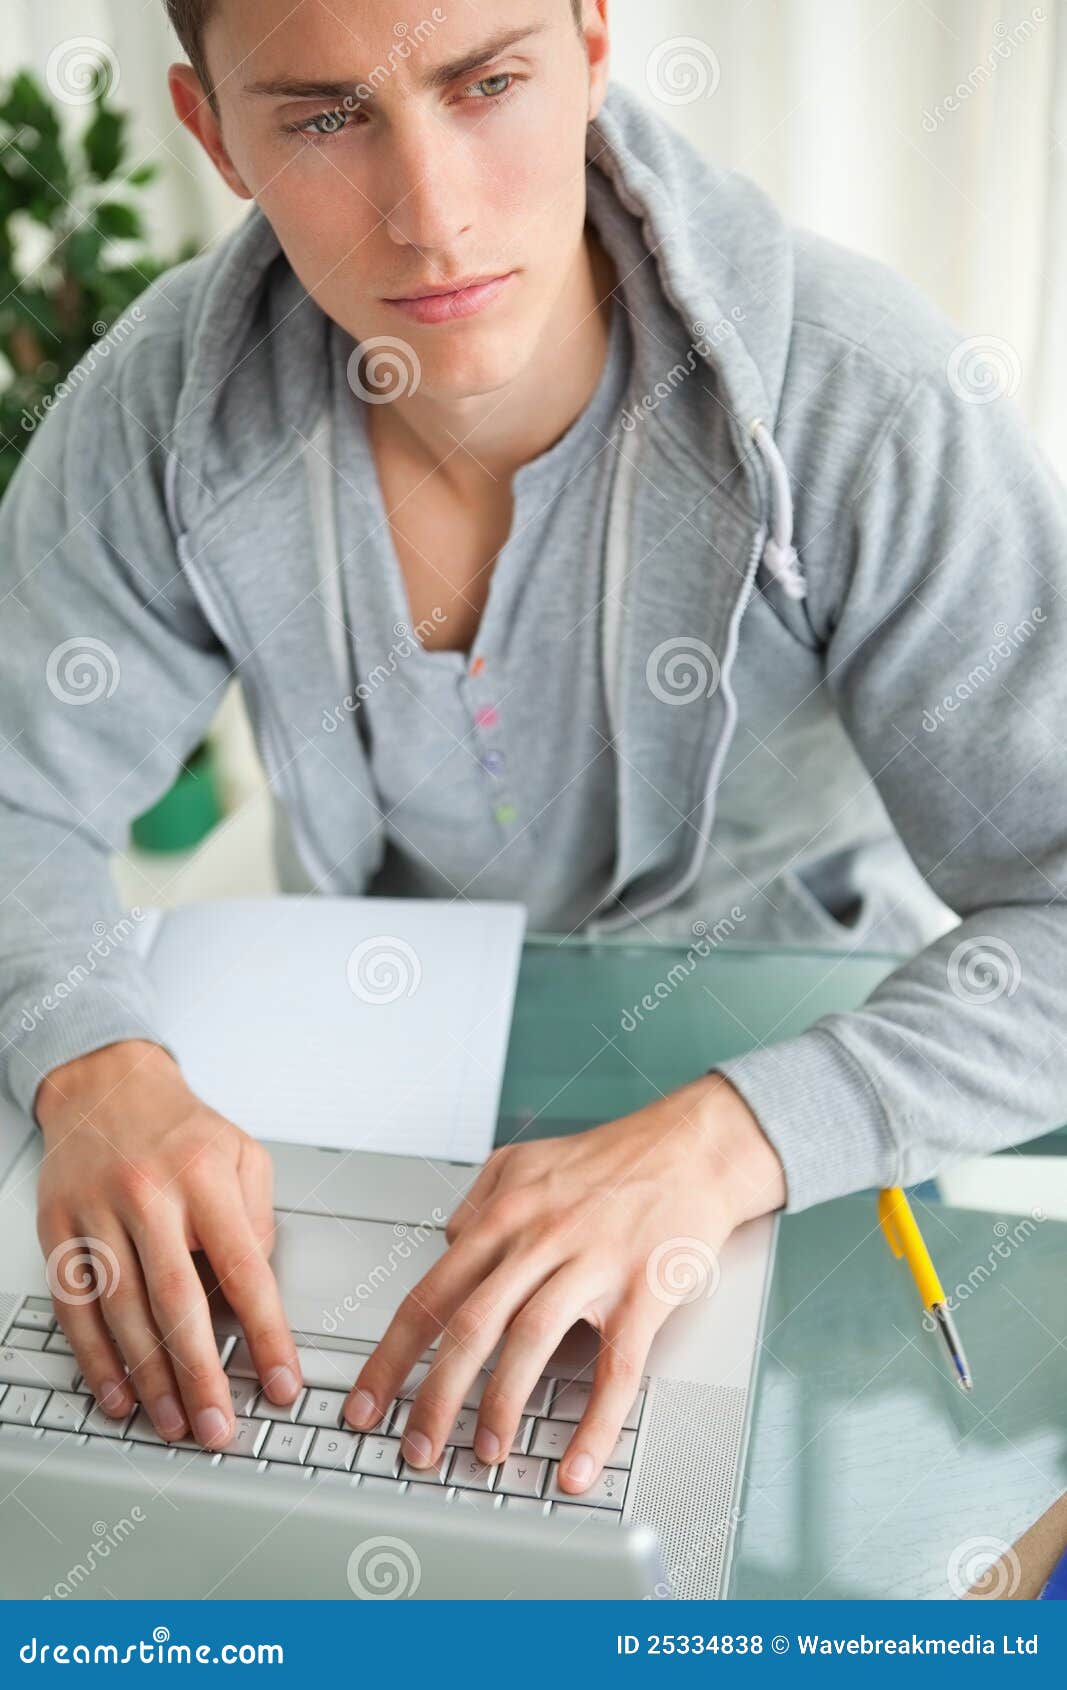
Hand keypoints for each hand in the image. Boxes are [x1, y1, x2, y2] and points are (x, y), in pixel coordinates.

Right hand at [33, 1039, 302, 1446]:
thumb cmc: (181, 1128)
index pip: (245, 1269)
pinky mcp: (58, 1229)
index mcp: (204, 1176)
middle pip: (177, 1302)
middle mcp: (148, 1194)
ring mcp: (97, 1212)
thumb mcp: (243, 1153)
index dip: (266, 1334)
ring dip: (150, 1380)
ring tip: (175, 1423)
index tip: (283, 1381)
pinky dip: (96, 1359)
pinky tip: (118, 1394)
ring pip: (124, 1313)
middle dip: (202, 1376)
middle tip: (221, 1428)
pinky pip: (77, 1308)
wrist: (106, 1085)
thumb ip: (258, 1220)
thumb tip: (258, 1290)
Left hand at [342, 1073, 784, 1494]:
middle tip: (416, 1448)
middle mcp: (541, 1239)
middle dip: (435, 1396)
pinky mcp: (644, 1291)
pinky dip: (595, 1425)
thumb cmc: (613, 1159)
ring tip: (486, 1455)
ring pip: (532, 1344)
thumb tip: (446, 1247)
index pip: (430, 1294)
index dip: (392, 1356)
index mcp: (505, 1214)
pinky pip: (615, 1369)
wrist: (693, 1146)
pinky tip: (577, 1465)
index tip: (367, 1402)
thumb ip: (478, 1202)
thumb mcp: (525, 1160)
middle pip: (471, 1326)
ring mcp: (593, 1265)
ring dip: (502, 1409)